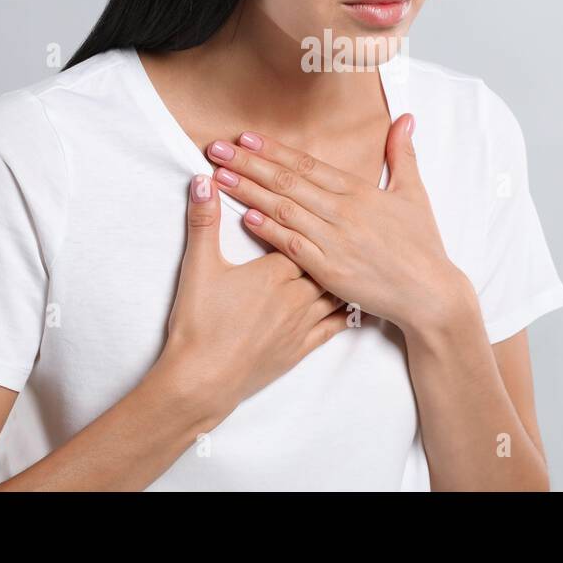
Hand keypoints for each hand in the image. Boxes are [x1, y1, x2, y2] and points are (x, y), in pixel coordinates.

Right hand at [157, 173, 351, 413]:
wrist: (203, 380)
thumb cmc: (199, 324)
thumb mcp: (199, 267)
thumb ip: (204, 221)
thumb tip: (203, 182)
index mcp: (275, 270)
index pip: (299, 231)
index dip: (306, 212)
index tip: (319, 196)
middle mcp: (297, 294)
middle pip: (324, 257)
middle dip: (333, 238)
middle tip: (352, 220)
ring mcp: (303, 323)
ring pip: (337, 289)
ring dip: (348, 272)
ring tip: (364, 254)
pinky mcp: (302, 348)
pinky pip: (336, 326)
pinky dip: (351, 311)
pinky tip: (363, 304)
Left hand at [204, 113, 471, 337]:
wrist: (430, 293)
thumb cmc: (422, 245)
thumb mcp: (414, 194)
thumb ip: (402, 155)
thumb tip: (405, 118)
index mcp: (359, 191)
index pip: (307, 163)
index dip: (273, 149)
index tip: (245, 136)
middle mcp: (343, 211)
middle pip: (288, 181)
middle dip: (248, 163)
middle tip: (216, 148)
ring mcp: (335, 240)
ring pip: (284, 209)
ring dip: (249, 191)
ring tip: (220, 177)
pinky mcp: (330, 269)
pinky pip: (293, 245)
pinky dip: (269, 230)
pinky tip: (245, 216)